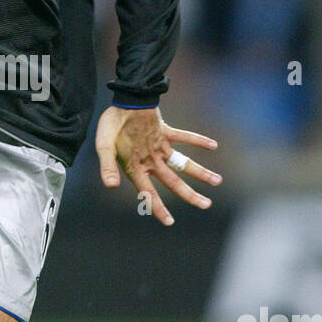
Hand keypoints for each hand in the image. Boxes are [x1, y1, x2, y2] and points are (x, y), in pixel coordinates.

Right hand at [95, 105, 221, 225]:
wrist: (123, 99)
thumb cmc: (112, 123)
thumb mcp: (104, 146)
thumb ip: (108, 166)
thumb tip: (110, 186)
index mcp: (135, 167)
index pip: (148, 193)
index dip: (157, 208)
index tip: (169, 222)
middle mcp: (150, 161)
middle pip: (173, 182)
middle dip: (189, 195)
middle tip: (206, 205)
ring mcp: (159, 147)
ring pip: (182, 164)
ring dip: (200, 172)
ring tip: (217, 181)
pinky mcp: (165, 132)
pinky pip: (184, 138)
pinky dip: (197, 140)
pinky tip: (213, 146)